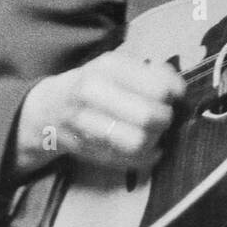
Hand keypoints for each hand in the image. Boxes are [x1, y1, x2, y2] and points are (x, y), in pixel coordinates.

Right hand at [15, 47, 185, 176]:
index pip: (156, 86)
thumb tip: (178, 85)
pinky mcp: (87, 149)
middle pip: (149, 116)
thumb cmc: (91, 83)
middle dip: (165, 119)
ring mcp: (87, 123)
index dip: (174, 94)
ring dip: (155, 140)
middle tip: (164, 116)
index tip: (175, 95)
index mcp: (107, 67)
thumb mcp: (116, 65)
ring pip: (138, 142)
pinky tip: (149, 148)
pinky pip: (127, 161)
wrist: (47, 108)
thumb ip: (149, 72)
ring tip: (155, 133)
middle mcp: (93, 93)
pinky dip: (145, 157)